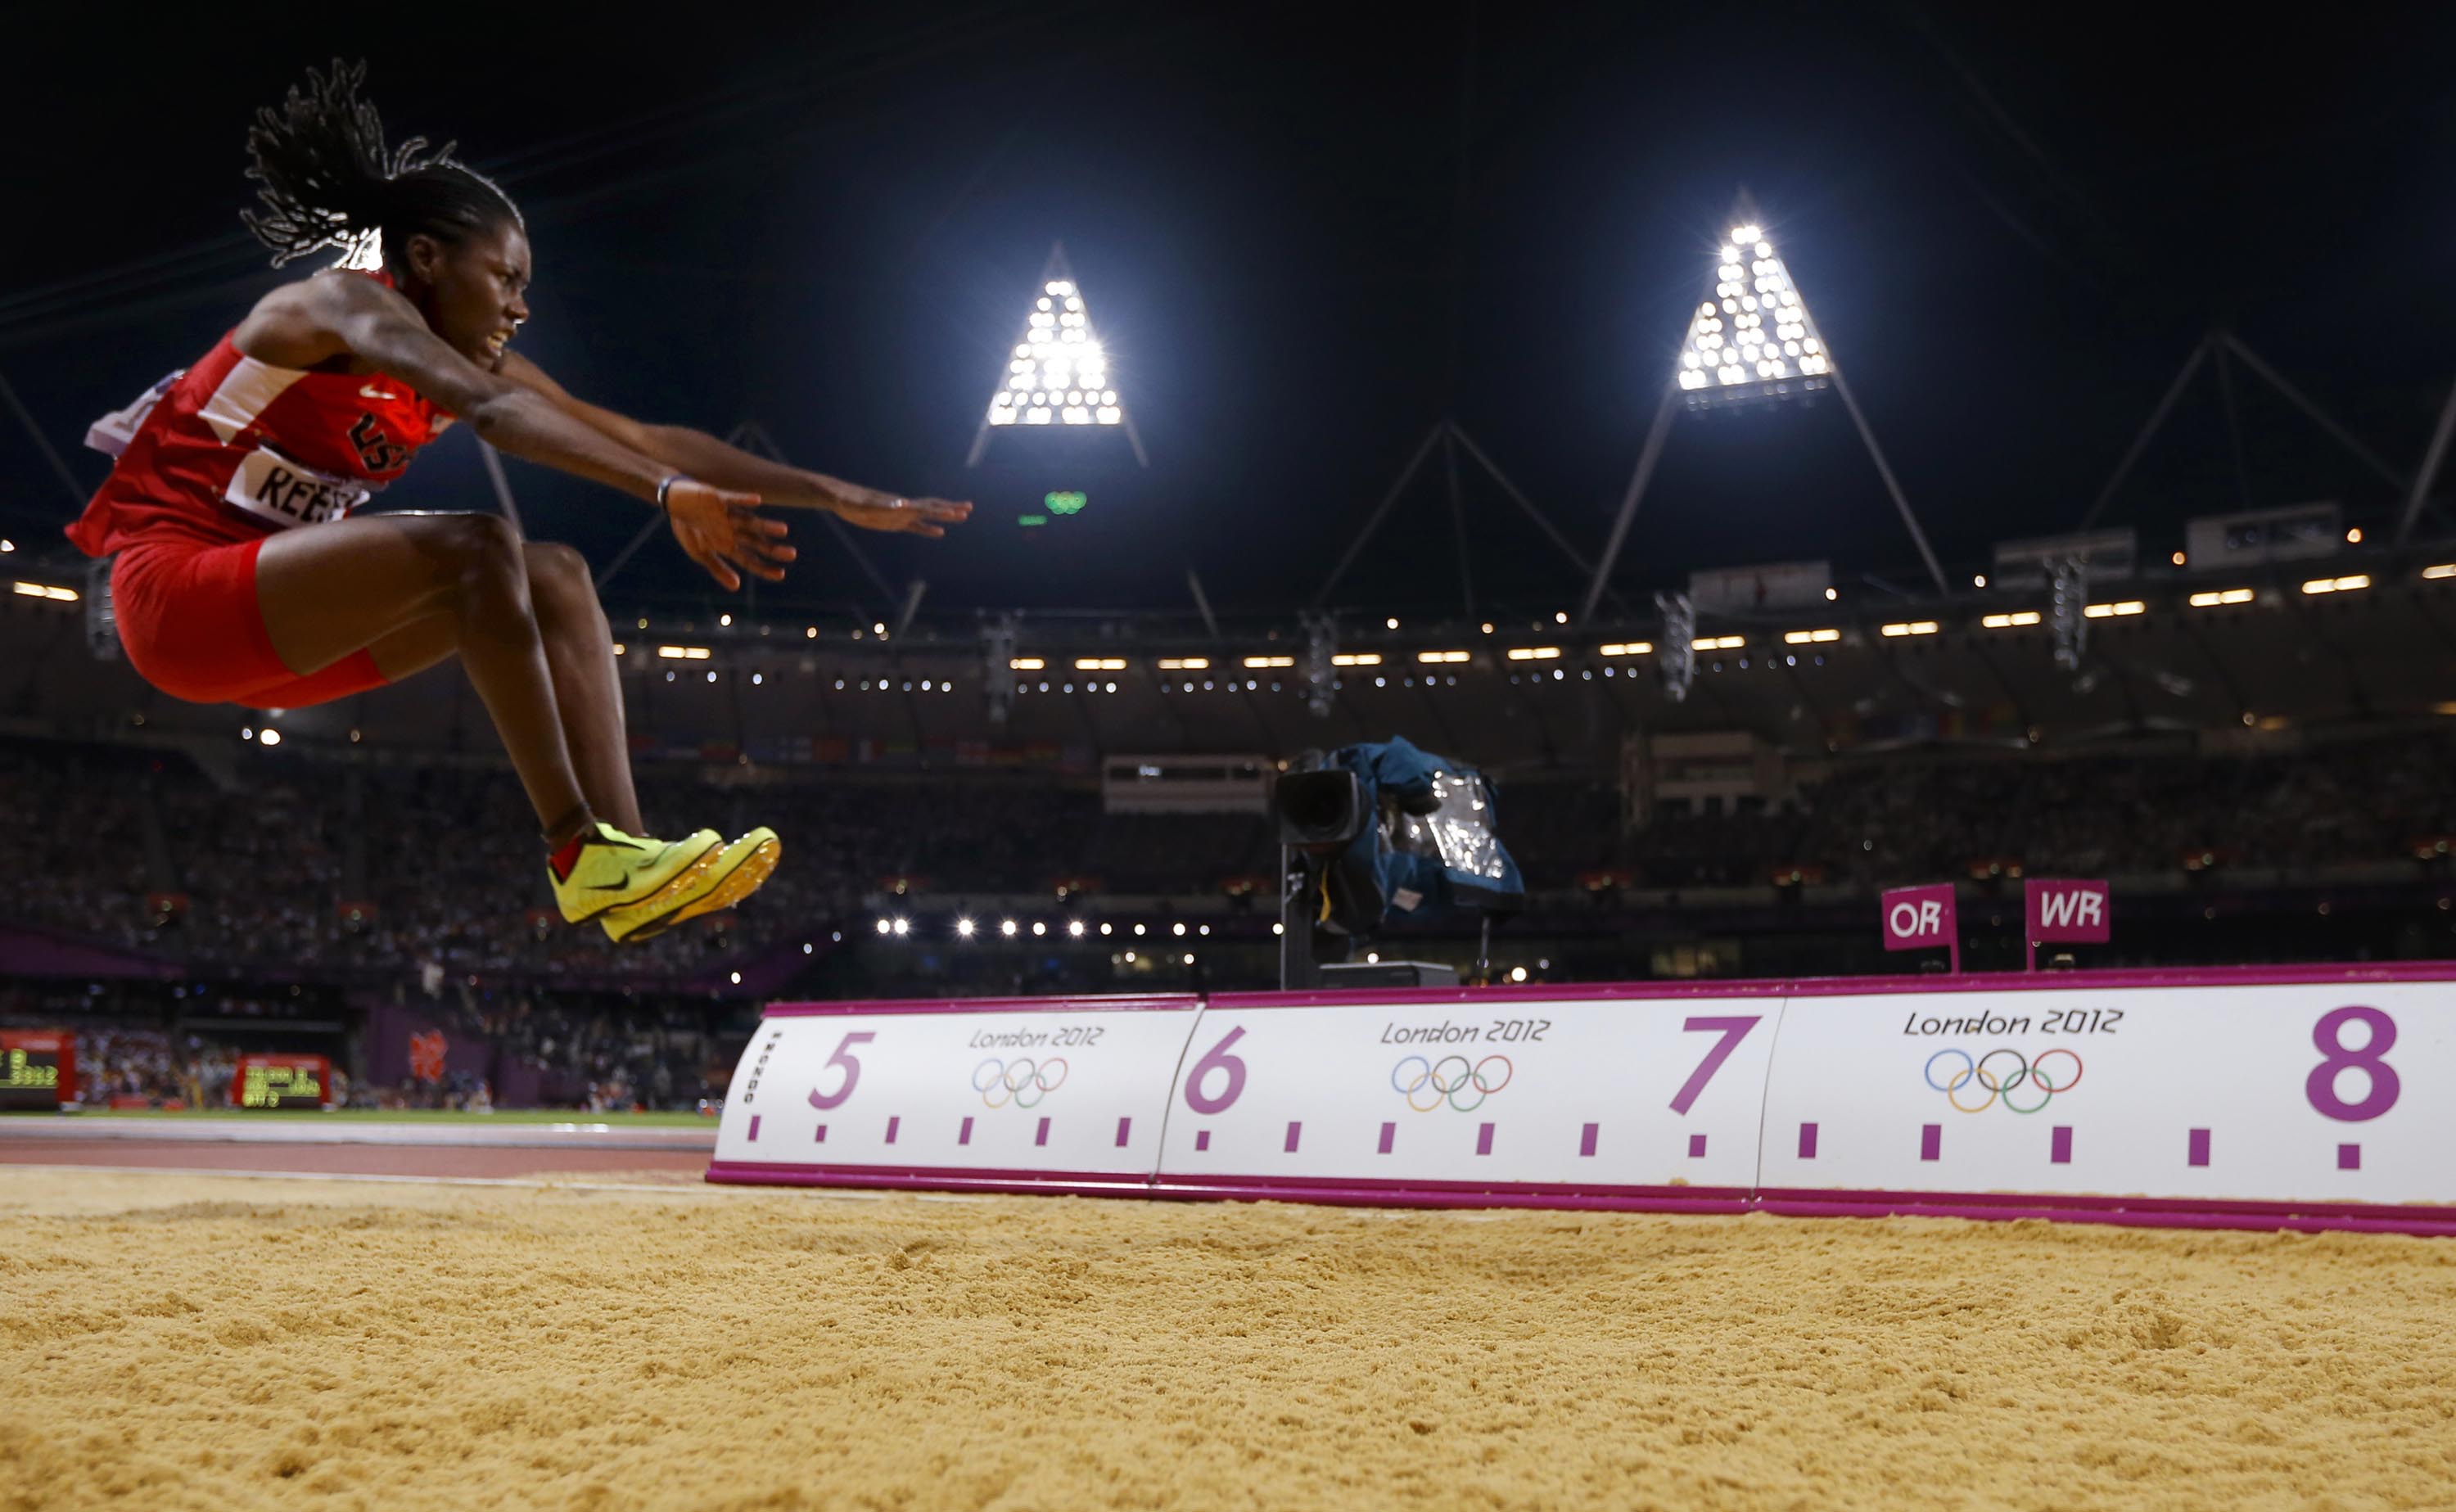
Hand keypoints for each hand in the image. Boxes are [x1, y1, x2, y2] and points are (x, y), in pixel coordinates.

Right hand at [665, 479, 794, 590]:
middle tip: (792, 554)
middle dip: (773, 548)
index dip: (764, 567)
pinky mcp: (717, 498)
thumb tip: (737, 587)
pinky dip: (744, 500)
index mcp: (727, 544)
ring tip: (783, 530)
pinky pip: (733, 499)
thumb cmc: (688, 528)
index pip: (750, 559)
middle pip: (756, 541)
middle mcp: (732, 530)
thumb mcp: (700, 553)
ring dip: (765, 526)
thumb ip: (718, 569)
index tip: (781, 574)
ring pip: (750, 521)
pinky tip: (757, 501)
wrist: (672, 502)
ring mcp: (727, 514)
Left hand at [829, 490, 971, 537]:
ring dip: (945, 516)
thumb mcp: (864, 506)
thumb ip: (882, 507)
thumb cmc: (850, 501)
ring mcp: (901, 515)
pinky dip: (928, 530)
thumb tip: (901, 505)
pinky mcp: (895, 523)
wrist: (840, 498)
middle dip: (950, 508)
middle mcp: (903, 508)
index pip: (925, 508)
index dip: (941, 510)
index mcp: (899, 505)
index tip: (957, 511)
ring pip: (928, 516)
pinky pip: (916, 527)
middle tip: (969, 508)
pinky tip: (940, 533)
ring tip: (963, 516)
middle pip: (932, 508)